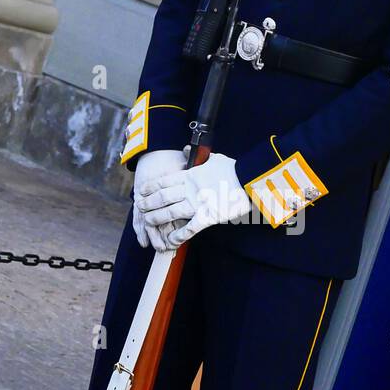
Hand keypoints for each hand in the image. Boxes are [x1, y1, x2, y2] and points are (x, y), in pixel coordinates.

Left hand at [136, 152, 251, 247]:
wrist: (249, 179)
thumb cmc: (234, 169)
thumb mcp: (213, 158)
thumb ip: (197, 156)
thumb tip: (185, 148)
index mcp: (190, 175)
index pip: (164, 182)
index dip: (150, 188)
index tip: (141, 191)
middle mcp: (190, 190)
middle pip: (162, 197)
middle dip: (149, 203)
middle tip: (139, 208)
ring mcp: (198, 204)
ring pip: (170, 212)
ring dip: (157, 218)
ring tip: (148, 222)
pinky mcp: (208, 217)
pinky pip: (189, 229)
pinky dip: (179, 236)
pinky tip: (170, 241)